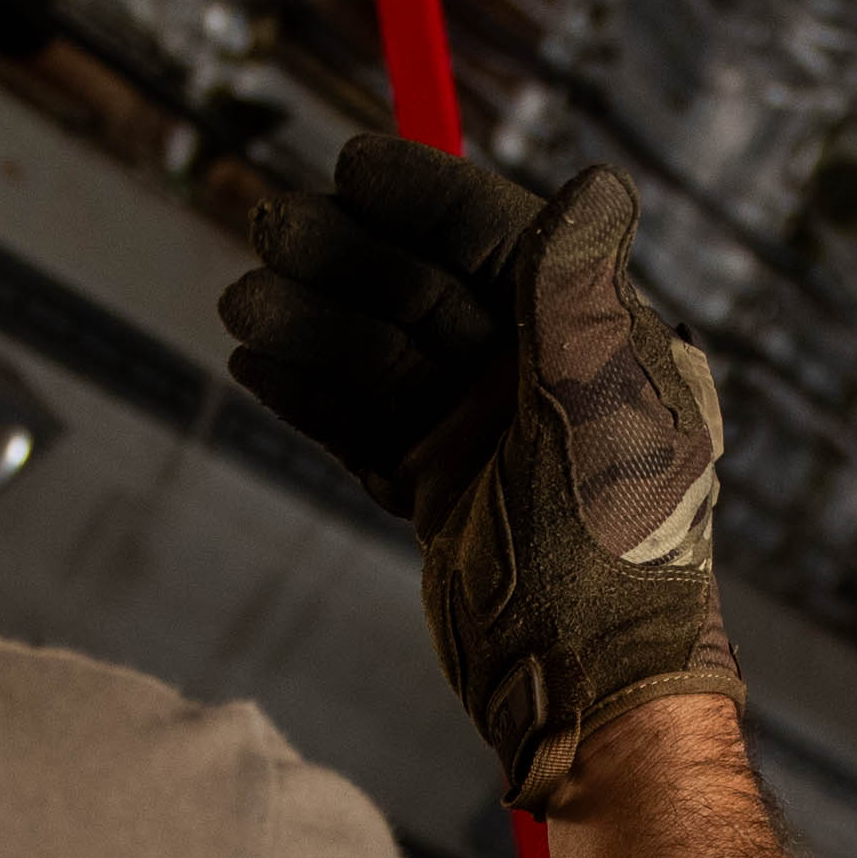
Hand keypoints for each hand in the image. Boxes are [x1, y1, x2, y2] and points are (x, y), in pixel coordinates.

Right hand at [223, 139, 742, 810]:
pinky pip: (363, 425)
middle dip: (346, 257)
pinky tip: (255, 363)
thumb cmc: (614, 555)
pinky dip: (311, 395)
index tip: (349, 163)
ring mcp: (484, 437)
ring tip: (241, 302)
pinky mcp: (440, 492)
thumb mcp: (596, 410)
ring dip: (311, 325)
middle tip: (266, 224)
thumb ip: (577, 296)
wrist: (585, 694)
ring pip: (382, 356)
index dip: (425, 198)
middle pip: (426, 289)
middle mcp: (539, 379)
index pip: (500, 242)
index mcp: (596, 343)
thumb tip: (598, 180)